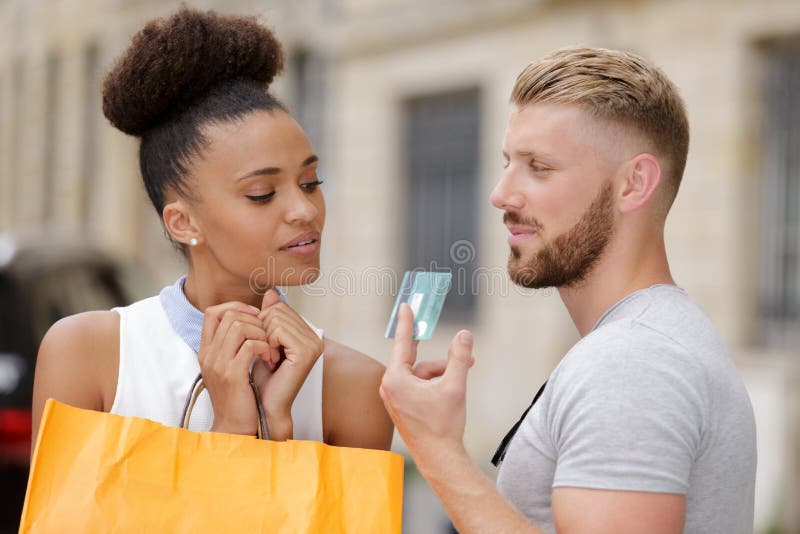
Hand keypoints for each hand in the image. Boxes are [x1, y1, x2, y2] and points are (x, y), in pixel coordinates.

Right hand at [197, 302, 270, 435]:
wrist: (235, 426)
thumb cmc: (240, 395)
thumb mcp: (234, 364)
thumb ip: (240, 340)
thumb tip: (258, 312)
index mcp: (207, 350)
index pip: (213, 313)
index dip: (235, 307)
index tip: (255, 316)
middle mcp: (209, 355)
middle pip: (229, 316)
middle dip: (254, 320)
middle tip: (267, 336)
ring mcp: (218, 365)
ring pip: (239, 327)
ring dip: (261, 333)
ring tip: (269, 348)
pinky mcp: (232, 376)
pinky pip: (249, 346)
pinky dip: (264, 347)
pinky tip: (269, 357)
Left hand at [251, 289, 323, 439]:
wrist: (266, 404)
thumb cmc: (265, 378)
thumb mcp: (265, 340)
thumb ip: (270, 316)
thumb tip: (271, 293)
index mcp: (308, 333)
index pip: (280, 307)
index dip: (264, 322)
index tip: (265, 345)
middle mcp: (315, 337)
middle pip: (278, 310)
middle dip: (264, 328)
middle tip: (266, 353)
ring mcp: (313, 344)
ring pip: (276, 319)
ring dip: (264, 337)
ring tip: (269, 358)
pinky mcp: (306, 352)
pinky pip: (278, 331)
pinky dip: (268, 343)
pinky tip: (271, 360)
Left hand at [379, 303, 474, 468]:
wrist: (439, 458)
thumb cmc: (443, 424)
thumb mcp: (455, 385)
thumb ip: (460, 357)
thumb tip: (465, 334)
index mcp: (396, 379)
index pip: (404, 343)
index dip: (408, 322)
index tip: (406, 305)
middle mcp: (390, 386)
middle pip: (416, 360)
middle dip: (439, 359)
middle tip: (454, 349)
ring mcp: (394, 398)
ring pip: (420, 374)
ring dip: (441, 375)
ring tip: (459, 384)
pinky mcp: (401, 406)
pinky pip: (418, 385)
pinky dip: (434, 385)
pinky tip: (449, 394)